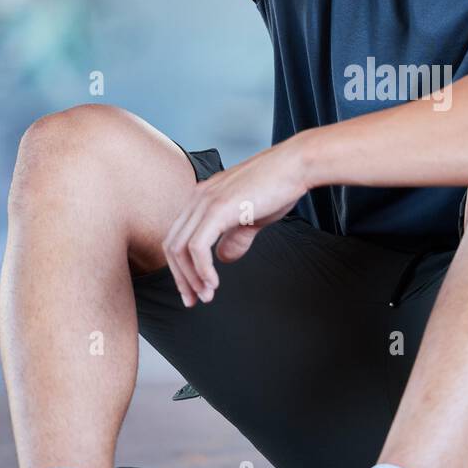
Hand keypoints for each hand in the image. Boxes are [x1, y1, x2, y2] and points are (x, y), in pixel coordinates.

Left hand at [162, 140, 310, 306]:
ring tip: (206, 295)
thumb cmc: (279, 186)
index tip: (193, 289)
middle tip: (193, 300)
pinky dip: (202, 270)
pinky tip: (213, 283)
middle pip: (172, 245)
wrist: (295, 166)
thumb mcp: (252, 217)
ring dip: (191, 278)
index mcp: (202, 198)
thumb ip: (235, 237)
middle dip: (181, 277)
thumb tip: (224, 258)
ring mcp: (205, 202)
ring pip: (180, 249)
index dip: (181, 267)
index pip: (177, 237)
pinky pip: (197, 248)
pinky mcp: (218, 209)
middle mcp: (197, 198)